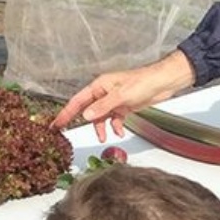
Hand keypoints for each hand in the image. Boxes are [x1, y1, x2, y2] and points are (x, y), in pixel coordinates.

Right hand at [52, 51, 195, 141]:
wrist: (163, 82)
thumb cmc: (143, 82)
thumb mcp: (121, 95)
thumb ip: (103, 106)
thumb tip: (86, 116)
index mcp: (99, 86)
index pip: (78, 101)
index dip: (66, 112)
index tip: (56, 124)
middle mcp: (104, 93)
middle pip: (88, 109)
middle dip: (81, 122)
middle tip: (67, 133)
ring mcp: (114, 100)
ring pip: (101, 117)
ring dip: (101, 127)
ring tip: (104, 137)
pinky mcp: (124, 106)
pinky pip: (114, 119)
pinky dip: (115, 126)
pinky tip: (119, 131)